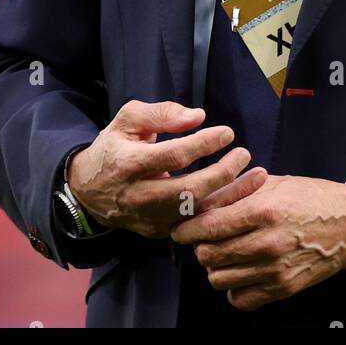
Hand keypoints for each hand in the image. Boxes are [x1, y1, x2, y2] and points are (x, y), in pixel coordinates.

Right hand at [67, 100, 267, 237]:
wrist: (88, 191)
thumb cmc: (114, 148)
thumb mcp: (127, 119)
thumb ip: (161, 113)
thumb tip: (198, 116)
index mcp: (130, 164)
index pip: (174, 155)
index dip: (204, 143)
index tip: (227, 132)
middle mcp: (140, 196)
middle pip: (189, 190)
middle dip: (222, 173)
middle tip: (244, 154)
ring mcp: (150, 218)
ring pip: (196, 213)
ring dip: (231, 196)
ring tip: (257, 177)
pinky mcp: (159, 232)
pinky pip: (196, 225)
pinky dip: (221, 211)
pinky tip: (241, 196)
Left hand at [169, 174, 345, 310]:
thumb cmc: (312, 198)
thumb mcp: (274, 183)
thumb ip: (237, 192)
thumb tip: (201, 201)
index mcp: (264, 210)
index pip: (208, 226)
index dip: (186, 229)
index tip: (179, 228)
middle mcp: (267, 242)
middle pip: (208, 254)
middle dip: (199, 246)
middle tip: (205, 239)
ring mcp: (275, 269)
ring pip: (219, 279)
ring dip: (215, 267)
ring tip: (225, 254)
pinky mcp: (283, 288)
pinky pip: (241, 300)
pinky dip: (234, 289)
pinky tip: (241, 272)